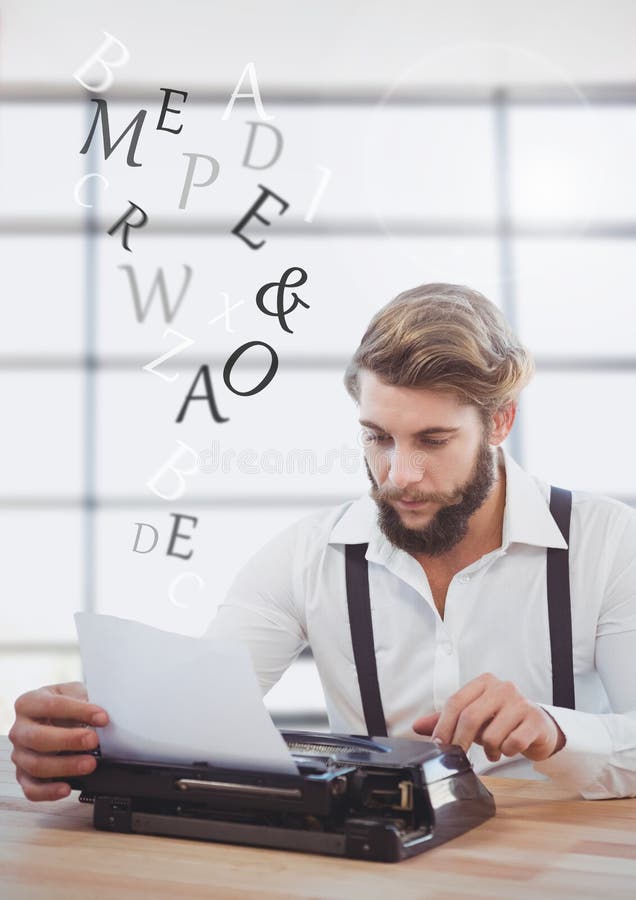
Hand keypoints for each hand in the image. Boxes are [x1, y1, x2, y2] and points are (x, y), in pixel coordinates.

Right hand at [8, 681, 108, 800]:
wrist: (59, 718)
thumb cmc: (65, 706)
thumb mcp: (75, 694)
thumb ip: (85, 702)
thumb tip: (102, 717)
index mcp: (29, 703)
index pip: (51, 706)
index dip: (79, 711)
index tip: (102, 717)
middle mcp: (20, 729)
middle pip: (38, 738)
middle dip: (68, 740)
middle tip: (93, 740)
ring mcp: (20, 754)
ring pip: (36, 765)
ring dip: (65, 766)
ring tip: (90, 764)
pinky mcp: (24, 775)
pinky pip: (32, 789)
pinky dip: (49, 792)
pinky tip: (67, 788)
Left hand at [412, 673, 565, 761]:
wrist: (537, 727)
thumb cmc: (501, 720)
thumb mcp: (473, 717)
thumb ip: (446, 720)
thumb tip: (417, 726)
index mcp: (483, 682)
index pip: (455, 702)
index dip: (444, 726)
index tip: (439, 744)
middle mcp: (502, 687)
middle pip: (470, 717)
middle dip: (460, 741)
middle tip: (459, 756)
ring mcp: (521, 702)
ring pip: (491, 735)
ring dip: (488, 750)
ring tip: (493, 749)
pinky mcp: (535, 720)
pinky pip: (512, 743)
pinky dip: (506, 752)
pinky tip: (507, 749)